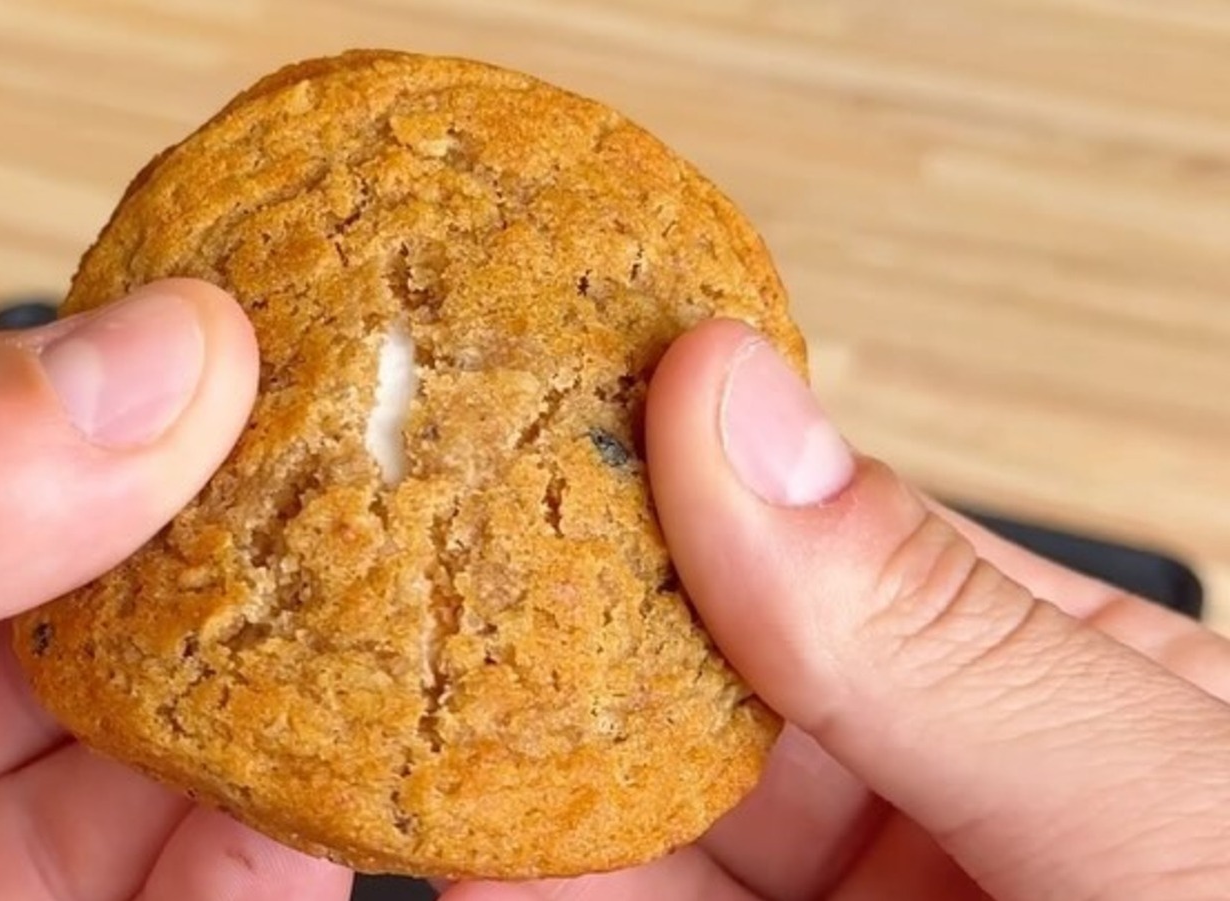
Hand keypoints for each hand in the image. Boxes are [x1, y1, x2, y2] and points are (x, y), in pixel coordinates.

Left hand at [0, 280, 352, 900]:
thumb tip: (147, 364)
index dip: (125, 397)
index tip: (278, 352)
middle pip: (82, 614)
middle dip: (231, 563)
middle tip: (367, 506)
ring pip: (139, 770)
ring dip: (264, 722)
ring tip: (373, 660)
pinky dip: (247, 870)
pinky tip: (301, 826)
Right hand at [443, 321, 1229, 900]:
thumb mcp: (1146, 813)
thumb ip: (930, 627)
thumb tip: (737, 409)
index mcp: (1026, 688)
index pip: (810, 535)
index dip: (672, 456)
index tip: (541, 390)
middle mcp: (902, 799)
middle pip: (678, 672)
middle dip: (548, 604)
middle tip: (420, 525)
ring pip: (610, 811)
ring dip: (496, 744)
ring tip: (386, 662)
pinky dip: (503, 871)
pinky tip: (434, 820)